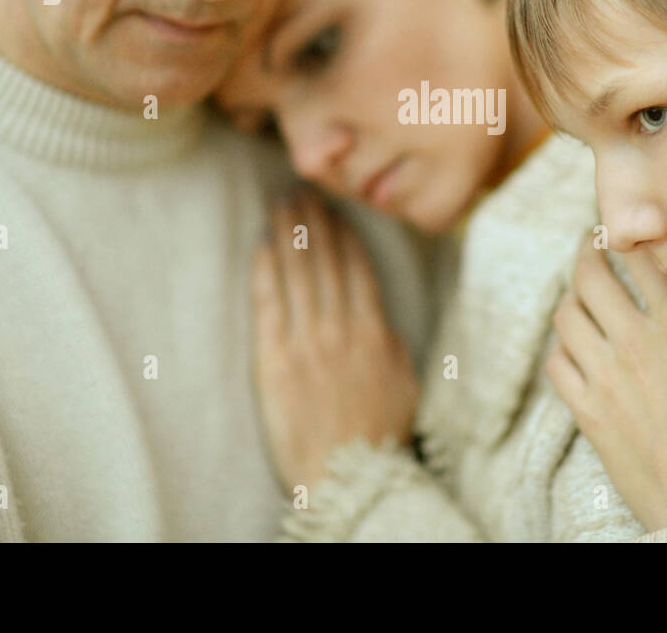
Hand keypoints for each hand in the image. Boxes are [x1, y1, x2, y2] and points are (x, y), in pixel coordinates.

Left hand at [251, 190, 418, 493]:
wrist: (348, 475)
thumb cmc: (379, 434)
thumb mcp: (404, 382)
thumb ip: (389, 341)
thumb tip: (376, 314)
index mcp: (373, 331)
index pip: (356, 268)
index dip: (344, 234)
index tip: (336, 209)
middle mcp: (339, 329)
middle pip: (324, 261)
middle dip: (313, 222)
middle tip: (303, 190)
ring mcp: (305, 342)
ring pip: (296, 273)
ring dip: (289, 234)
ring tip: (281, 205)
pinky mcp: (274, 360)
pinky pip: (269, 304)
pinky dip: (266, 271)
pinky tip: (262, 246)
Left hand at [547, 241, 666, 531]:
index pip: (639, 255)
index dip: (629, 228)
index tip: (630, 223)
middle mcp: (633, 344)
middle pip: (588, 274)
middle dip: (588, 250)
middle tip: (595, 243)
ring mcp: (605, 379)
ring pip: (565, 314)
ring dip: (572, 295)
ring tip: (584, 289)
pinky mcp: (587, 412)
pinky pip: (556, 362)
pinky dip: (561, 345)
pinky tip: (576, 344)